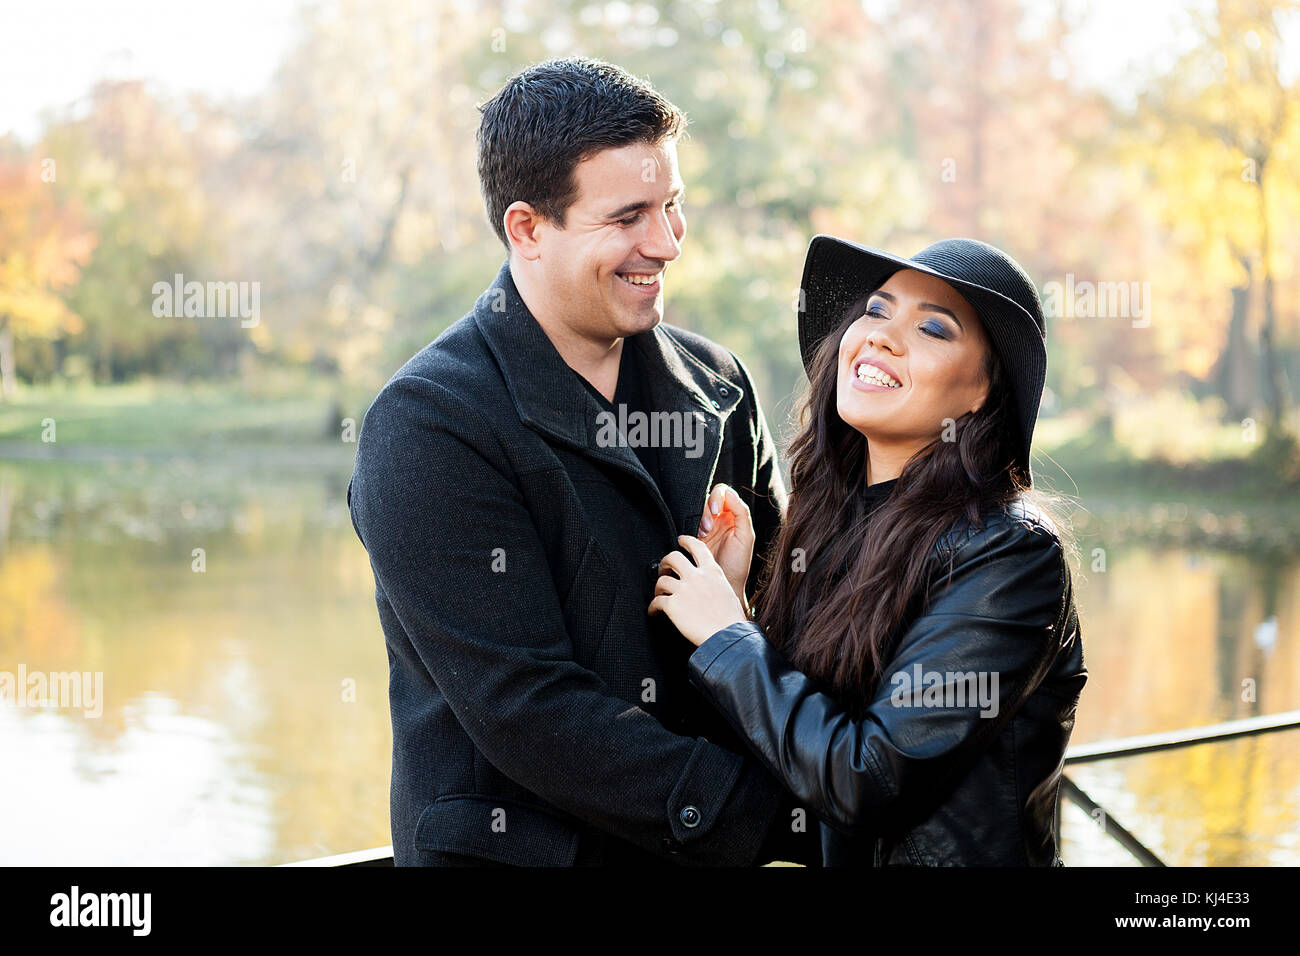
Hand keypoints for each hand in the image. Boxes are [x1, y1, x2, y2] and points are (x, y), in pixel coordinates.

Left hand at [648, 535, 749, 646]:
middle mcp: (697, 577)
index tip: (680, 540)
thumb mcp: (726, 591)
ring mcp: (684, 590)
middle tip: (664, 569)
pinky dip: (652, 607)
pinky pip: (656, 602)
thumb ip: (713, 582)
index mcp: (712, 571)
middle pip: (673, 557)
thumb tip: (705, 583)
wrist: (727, 636)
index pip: (697, 547)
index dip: (686, 541)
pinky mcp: (673, 605)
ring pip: (661, 580)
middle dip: (665, 562)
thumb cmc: (731, 619)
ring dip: (658, 588)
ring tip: (659, 594)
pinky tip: (654, 611)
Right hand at [697, 483, 754, 608]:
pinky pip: (686, 524)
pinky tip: (695, 537)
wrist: (724, 586)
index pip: (723, 493)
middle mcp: (718, 519)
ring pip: (696, 509)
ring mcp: (704, 527)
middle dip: (706, 509)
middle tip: (707, 526)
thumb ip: (741, 513)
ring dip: (698, 518)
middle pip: (707, 498)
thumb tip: (730, 493)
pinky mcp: (692, 537)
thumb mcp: (746, 537)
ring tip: (703, 533)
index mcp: (733, 516)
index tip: (716, 512)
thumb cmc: (738, 565)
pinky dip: (689, 527)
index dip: (717, 498)